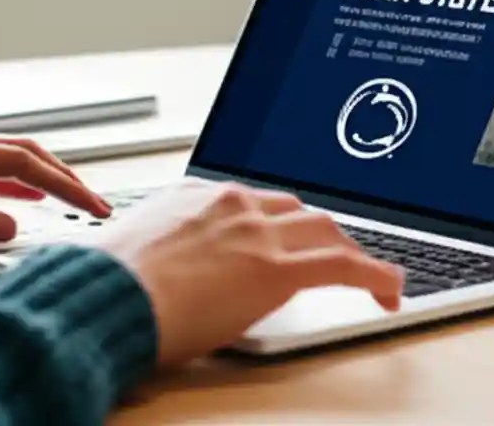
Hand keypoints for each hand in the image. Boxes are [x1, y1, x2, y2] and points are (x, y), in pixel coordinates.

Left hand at [0, 130, 110, 249]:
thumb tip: (11, 225)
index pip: (17, 163)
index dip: (60, 183)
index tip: (89, 203)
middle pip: (20, 151)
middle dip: (63, 175)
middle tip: (95, 202)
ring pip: (5, 158)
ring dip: (43, 176)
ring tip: (73, 197)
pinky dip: (14, 184)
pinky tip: (24, 200)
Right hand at [91, 178, 403, 366]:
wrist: (106, 298)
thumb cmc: (106, 285)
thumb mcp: (132, 253)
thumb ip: (161, 252)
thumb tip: (164, 274)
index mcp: (195, 196)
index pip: (252, 200)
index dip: (275, 221)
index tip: (280, 236)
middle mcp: (232, 205)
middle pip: (294, 208)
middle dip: (317, 230)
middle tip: (331, 252)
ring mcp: (257, 233)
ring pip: (324, 229)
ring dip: (348, 249)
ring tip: (366, 273)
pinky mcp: (277, 270)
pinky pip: (343, 266)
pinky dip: (374, 276)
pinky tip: (388, 290)